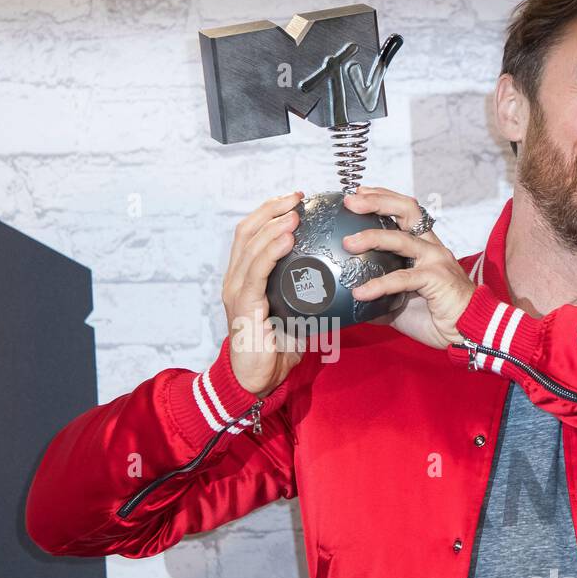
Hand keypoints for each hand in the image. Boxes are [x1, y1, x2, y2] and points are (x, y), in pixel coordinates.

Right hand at [222, 192, 308, 395]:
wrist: (257, 379)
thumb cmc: (277, 350)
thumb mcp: (297, 315)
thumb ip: (309, 295)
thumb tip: (341, 279)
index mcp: (244, 278)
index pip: (251, 234)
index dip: (270, 213)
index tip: (295, 201)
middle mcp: (235, 279)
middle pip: (247, 231)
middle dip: (271, 209)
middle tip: (297, 198)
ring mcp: (236, 290)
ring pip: (250, 246)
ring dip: (273, 225)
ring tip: (294, 213)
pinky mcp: (242, 304)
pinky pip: (256, 271)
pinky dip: (271, 251)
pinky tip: (288, 239)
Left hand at [340, 186, 476, 349]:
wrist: (467, 332)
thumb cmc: (437, 316)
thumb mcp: (400, 303)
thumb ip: (379, 297)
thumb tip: (353, 301)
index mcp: (425, 246)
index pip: (405, 211)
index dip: (383, 198)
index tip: (357, 194)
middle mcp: (432, 247)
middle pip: (407, 210)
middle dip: (377, 201)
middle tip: (351, 202)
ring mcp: (435, 260)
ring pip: (402, 239)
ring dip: (372, 237)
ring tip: (348, 243)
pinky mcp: (436, 278)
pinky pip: (402, 278)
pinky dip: (379, 284)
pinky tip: (360, 293)